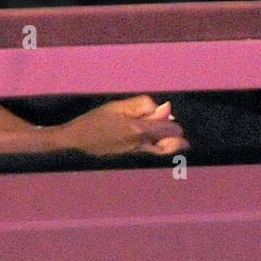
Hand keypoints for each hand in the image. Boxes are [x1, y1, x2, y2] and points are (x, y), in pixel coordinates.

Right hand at [50, 96, 187, 156]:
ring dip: (173, 144)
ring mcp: (137, 151)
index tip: (166, 111)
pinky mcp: (131, 154)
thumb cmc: (96, 119)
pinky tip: (163, 142)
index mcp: (139, 129)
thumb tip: (165, 108)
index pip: (168, 127)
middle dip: (175, 133)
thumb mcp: (118, 106)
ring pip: (163, 150)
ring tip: (181, 142)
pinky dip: (162, 147)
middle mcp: (141, 143)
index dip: (170, 118)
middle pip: (170, 142)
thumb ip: (142, 106)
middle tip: (176, 127)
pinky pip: (153, 152)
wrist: (79, 140)